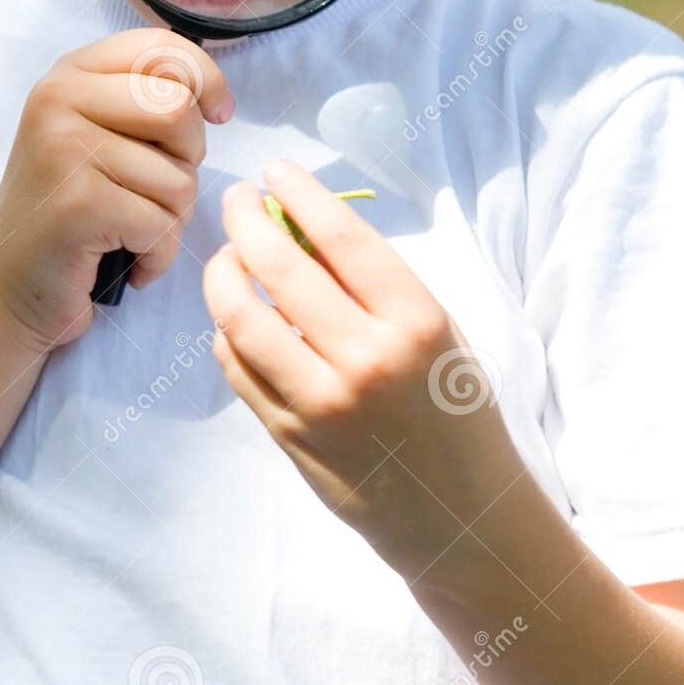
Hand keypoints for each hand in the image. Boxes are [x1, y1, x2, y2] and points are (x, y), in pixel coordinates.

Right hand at [0, 28, 233, 352]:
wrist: (10, 283)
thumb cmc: (75, 207)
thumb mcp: (102, 132)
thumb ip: (147, 99)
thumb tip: (217, 98)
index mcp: (72, 72)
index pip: (163, 48)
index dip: (207, 79)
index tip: (217, 113)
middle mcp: (59, 98)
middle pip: (178, 109)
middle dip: (189, 158)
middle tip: (155, 188)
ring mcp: (63, 149)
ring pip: (178, 177)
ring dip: (171, 218)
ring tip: (130, 230)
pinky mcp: (76, 204)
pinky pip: (160, 225)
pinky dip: (157, 254)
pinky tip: (125, 259)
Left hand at [202, 158, 510, 589]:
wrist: (461, 514)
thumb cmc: (454, 407)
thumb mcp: (436, 331)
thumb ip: (373, 284)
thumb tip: (300, 224)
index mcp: (413, 321)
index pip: (339, 235)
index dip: (299, 192)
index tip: (275, 170)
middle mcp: (365, 358)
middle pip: (279, 267)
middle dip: (245, 220)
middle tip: (236, 200)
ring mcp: (320, 403)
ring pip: (240, 319)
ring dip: (222, 274)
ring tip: (226, 258)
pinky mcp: (289, 437)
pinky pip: (237, 368)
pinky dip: (227, 333)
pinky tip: (237, 319)